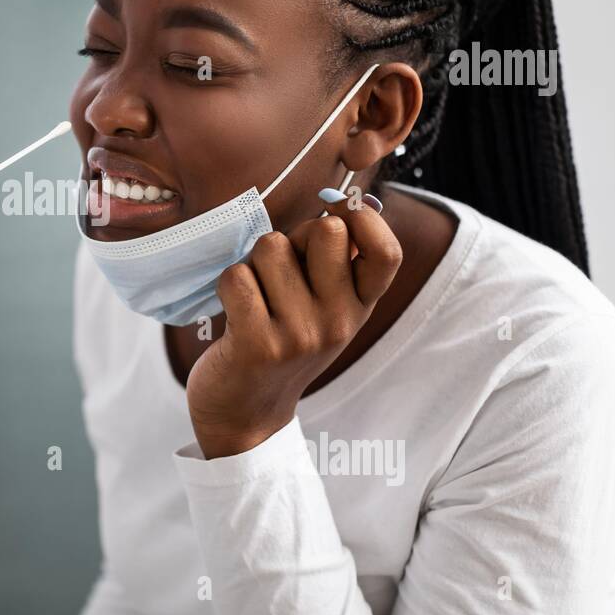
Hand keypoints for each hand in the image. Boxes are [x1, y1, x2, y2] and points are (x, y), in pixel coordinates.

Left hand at [185, 192, 401, 457]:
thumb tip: (340, 201)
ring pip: (270, 247)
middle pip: (324, 230)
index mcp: (360, 308)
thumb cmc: (282, 343)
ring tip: (255, 296)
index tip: (335, 214)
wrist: (246, 413)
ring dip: (254, 262)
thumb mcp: (324, 309)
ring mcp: (300, 334)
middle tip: (279, 270)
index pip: (386, 252)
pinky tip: (234, 310)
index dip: (363, 219)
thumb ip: (334, 262)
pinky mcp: (258, 344)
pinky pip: (236, 275)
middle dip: (293, 236)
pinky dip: (228, 283)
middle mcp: (339, 321)